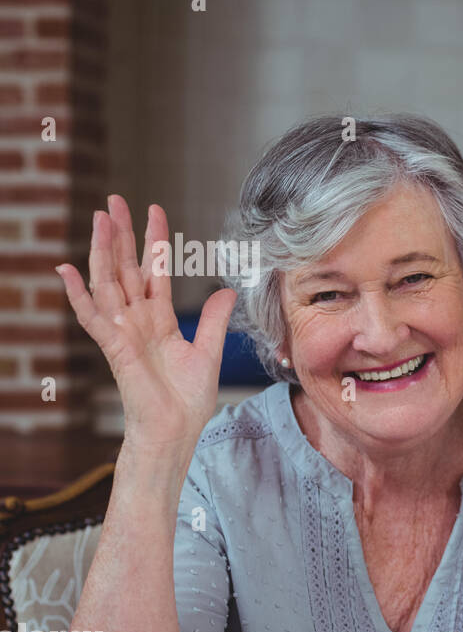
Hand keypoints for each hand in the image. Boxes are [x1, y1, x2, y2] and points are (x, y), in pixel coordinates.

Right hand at [56, 195, 236, 446]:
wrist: (176, 430)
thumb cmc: (188, 399)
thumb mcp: (209, 352)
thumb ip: (213, 320)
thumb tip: (225, 290)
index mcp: (159, 319)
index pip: (154, 270)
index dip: (154, 241)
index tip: (153, 209)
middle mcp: (137, 320)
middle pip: (125, 268)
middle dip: (121, 235)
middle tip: (115, 201)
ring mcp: (123, 332)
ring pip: (108, 283)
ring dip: (101, 251)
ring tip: (99, 219)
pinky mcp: (114, 348)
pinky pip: (91, 317)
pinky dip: (78, 294)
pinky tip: (67, 269)